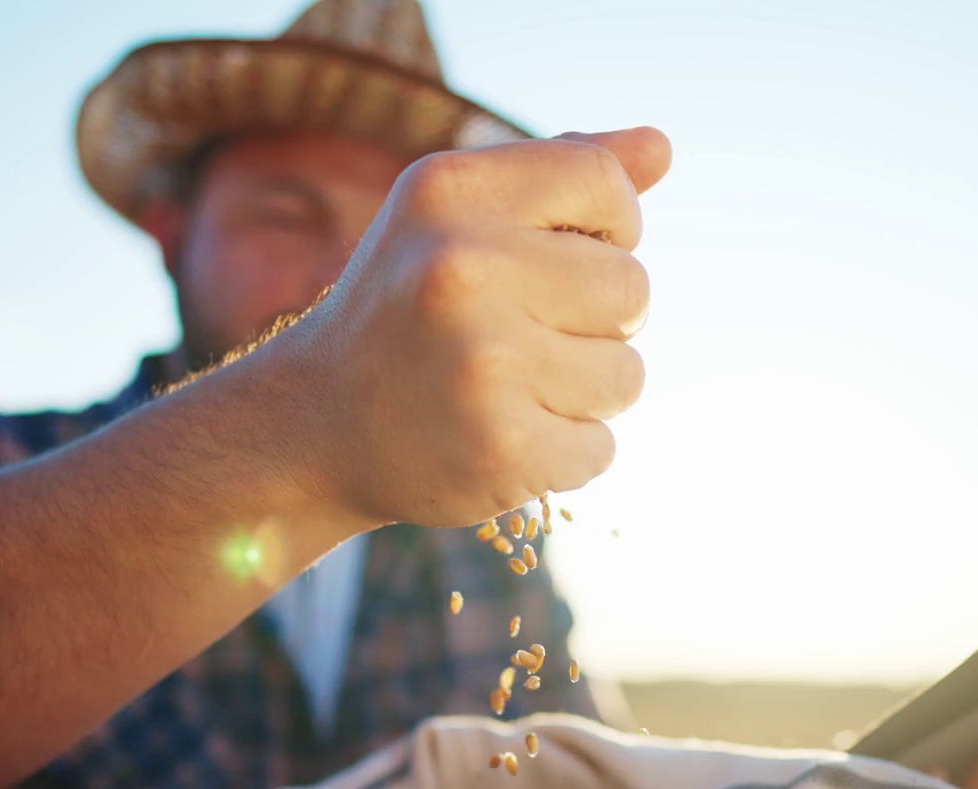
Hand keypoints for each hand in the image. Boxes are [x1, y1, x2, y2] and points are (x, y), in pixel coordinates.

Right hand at [283, 126, 672, 526]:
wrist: (315, 425)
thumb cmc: (408, 307)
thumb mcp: (459, 216)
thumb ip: (559, 174)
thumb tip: (661, 147)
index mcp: (450, 191)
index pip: (605, 181)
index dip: (609, 226)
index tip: (560, 258)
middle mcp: (462, 268)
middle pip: (632, 289)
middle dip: (596, 321)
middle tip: (518, 338)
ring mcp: (483, 363)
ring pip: (626, 375)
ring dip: (583, 392)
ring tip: (506, 389)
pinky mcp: (502, 448)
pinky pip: (600, 447)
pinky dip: (563, 452)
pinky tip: (500, 437)